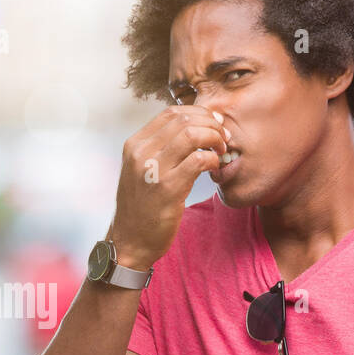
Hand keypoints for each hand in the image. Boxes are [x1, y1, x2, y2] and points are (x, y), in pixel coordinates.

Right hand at [107, 105, 228, 269]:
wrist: (129, 241)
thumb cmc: (141, 207)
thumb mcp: (140, 170)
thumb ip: (158, 149)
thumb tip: (191, 127)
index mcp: (133, 145)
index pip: (170, 113)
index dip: (198, 113)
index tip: (213, 123)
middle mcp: (140, 153)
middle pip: (183, 119)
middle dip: (210, 124)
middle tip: (223, 137)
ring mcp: (152, 170)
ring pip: (192, 135)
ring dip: (214, 139)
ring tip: (221, 150)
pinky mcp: (167, 188)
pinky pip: (198, 160)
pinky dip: (213, 159)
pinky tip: (215, 168)